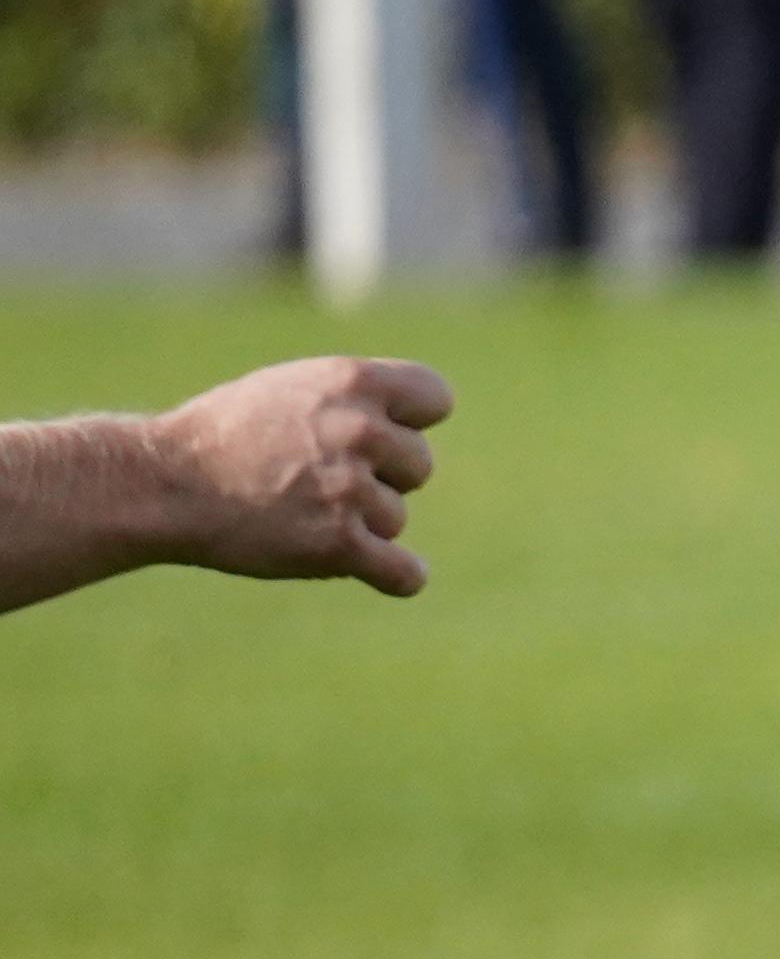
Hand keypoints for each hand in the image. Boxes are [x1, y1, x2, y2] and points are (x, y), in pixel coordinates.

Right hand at [152, 355, 451, 594]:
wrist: (165, 483)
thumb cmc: (229, 433)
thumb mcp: (295, 388)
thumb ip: (360, 399)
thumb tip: (415, 421)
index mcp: (353, 381)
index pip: (436, 399)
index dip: (410, 420)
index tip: (381, 430)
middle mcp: (359, 430)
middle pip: (420, 465)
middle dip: (382, 475)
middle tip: (316, 477)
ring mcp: (348, 489)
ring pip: (395, 518)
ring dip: (359, 522)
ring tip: (298, 509)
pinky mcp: (336, 544)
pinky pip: (402, 572)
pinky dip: (399, 577)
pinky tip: (391, 574)